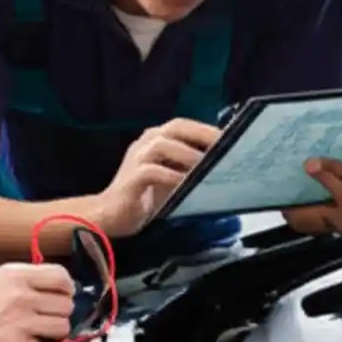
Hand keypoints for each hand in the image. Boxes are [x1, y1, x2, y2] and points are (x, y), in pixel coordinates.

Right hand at [0, 262, 76, 341]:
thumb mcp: (1, 277)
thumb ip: (30, 279)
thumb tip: (62, 287)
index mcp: (18, 275)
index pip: (62, 277)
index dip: (67, 288)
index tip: (63, 295)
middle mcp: (21, 296)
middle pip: (66, 304)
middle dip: (61, 312)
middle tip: (50, 316)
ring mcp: (20, 321)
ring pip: (62, 327)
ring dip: (56, 332)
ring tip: (43, 331)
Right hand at [95, 118, 220, 237]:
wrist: (109, 216)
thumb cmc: (144, 197)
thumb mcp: (171, 178)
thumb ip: (188, 168)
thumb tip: (221, 164)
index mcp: (155, 139)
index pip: (183, 125)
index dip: (206, 129)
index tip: (232, 137)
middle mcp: (145, 143)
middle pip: (175, 127)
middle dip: (201, 134)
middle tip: (224, 145)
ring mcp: (136, 159)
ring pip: (162, 145)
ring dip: (187, 153)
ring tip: (206, 164)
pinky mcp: (131, 178)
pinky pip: (152, 171)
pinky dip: (171, 176)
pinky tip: (185, 182)